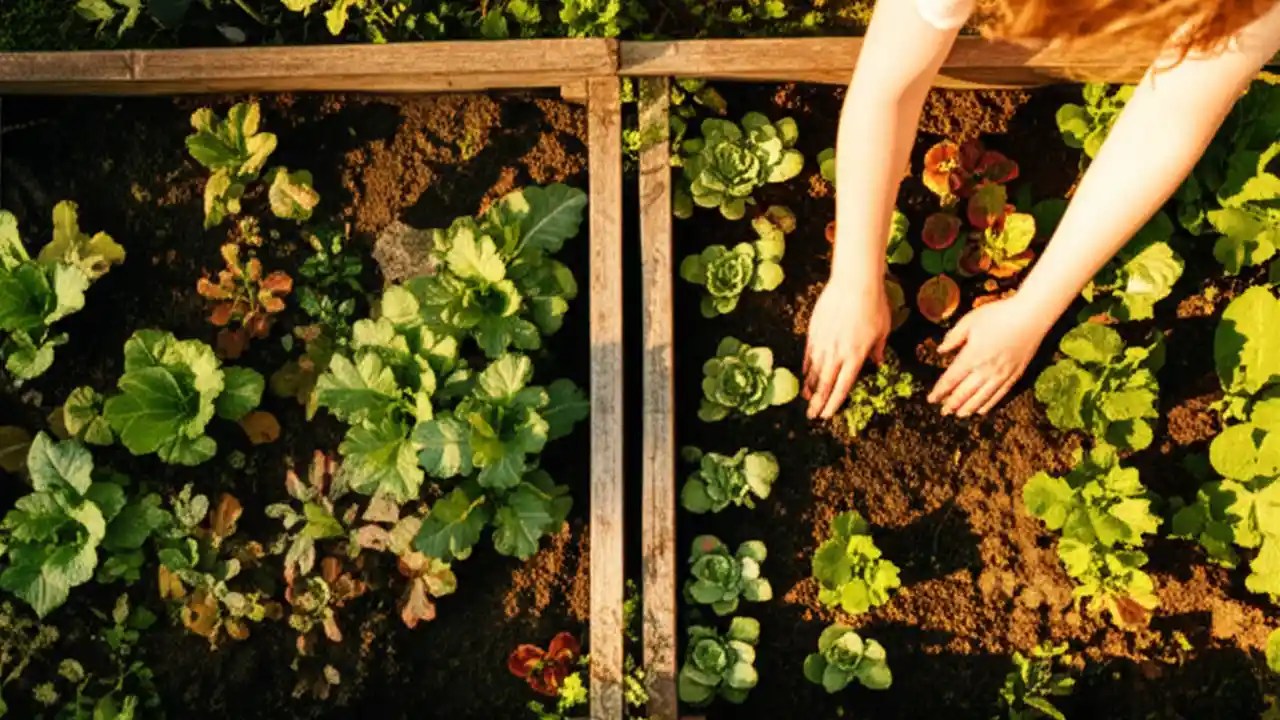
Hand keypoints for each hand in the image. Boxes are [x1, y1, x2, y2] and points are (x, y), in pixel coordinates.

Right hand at [803, 276, 890, 419]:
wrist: (854, 282)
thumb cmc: (874, 304)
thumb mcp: (883, 329)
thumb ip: (877, 349)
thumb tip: (877, 363)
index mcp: (856, 356)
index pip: (842, 386)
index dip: (834, 403)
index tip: (828, 415)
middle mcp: (837, 353)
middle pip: (825, 384)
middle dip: (818, 402)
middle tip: (812, 416)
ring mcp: (823, 342)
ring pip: (814, 371)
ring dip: (810, 387)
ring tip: (806, 399)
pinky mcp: (814, 331)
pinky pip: (808, 355)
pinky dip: (806, 368)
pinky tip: (804, 376)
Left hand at [927, 295, 1051, 416]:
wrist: (1031, 317)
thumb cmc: (998, 314)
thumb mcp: (969, 321)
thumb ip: (953, 337)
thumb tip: (940, 350)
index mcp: (971, 356)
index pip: (951, 379)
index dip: (939, 391)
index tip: (931, 399)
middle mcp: (985, 370)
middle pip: (964, 393)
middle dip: (952, 404)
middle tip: (943, 411)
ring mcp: (1001, 375)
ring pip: (981, 398)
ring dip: (968, 408)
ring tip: (958, 415)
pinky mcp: (1015, 375)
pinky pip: (999, 395)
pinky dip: (988, 404)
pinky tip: (982, 410)